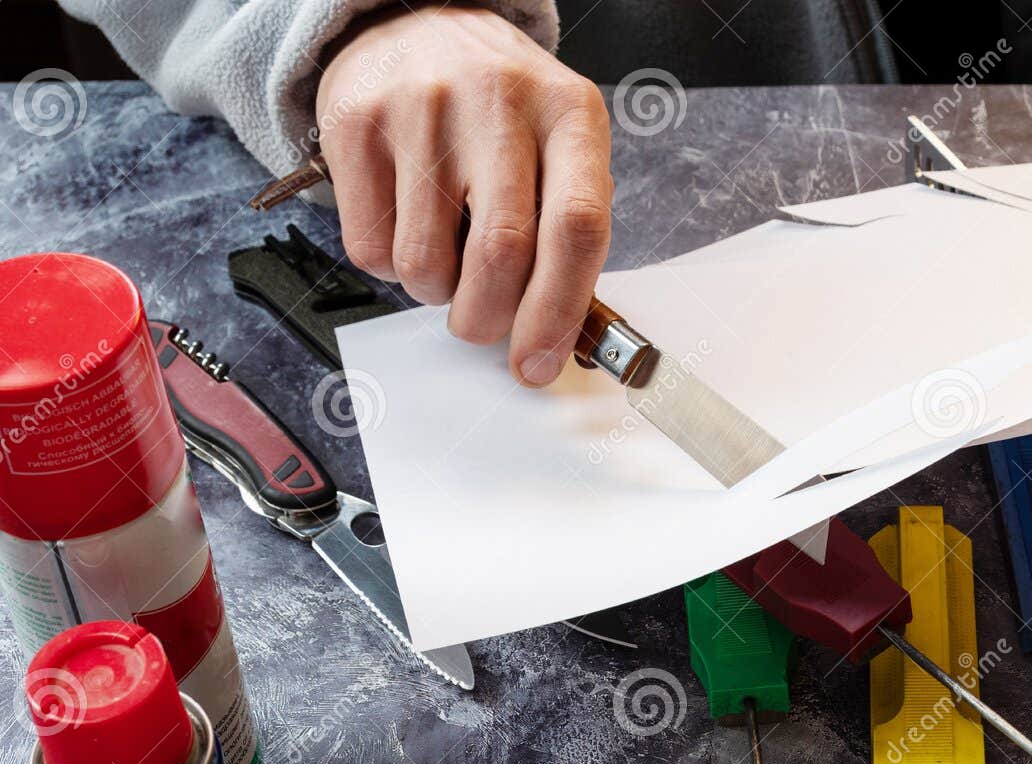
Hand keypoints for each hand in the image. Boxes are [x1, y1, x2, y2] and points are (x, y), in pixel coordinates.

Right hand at [316, 4, 612, 384]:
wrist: (418, 24)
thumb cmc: (501, 111)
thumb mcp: (558, 147)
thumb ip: (567, 233)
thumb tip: (553, 340)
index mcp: (569, 114)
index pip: (576, 228)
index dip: (557, 312)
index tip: (537, 363)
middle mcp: (498, 102)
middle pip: (500, 255)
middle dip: (489, 319)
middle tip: (483, 325)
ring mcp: (422, 109)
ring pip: (427, 264)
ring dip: (436, 294)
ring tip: (446, 257)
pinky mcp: (356, 125)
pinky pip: (370, 248)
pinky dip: (392, 270)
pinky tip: (407, 226)